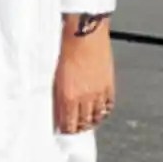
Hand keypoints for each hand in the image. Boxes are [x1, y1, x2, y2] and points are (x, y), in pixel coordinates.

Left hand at [53, 14, 115, 133]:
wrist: (83, 30)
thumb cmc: (63, 46)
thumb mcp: (53, 73)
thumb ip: (55, 92)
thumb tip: (55, 105)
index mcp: (67, 96)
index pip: (68, 124)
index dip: (65, 130)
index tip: (62, 131)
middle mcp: (84, 97)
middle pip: (83, 123)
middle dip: (77, 129)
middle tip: (74, 129)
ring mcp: (98, 91)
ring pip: (97, 116)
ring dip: (91, 122)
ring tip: (87, 123)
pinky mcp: (109, 83)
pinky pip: (108, 105)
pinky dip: (104, 111)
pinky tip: (99, 111)